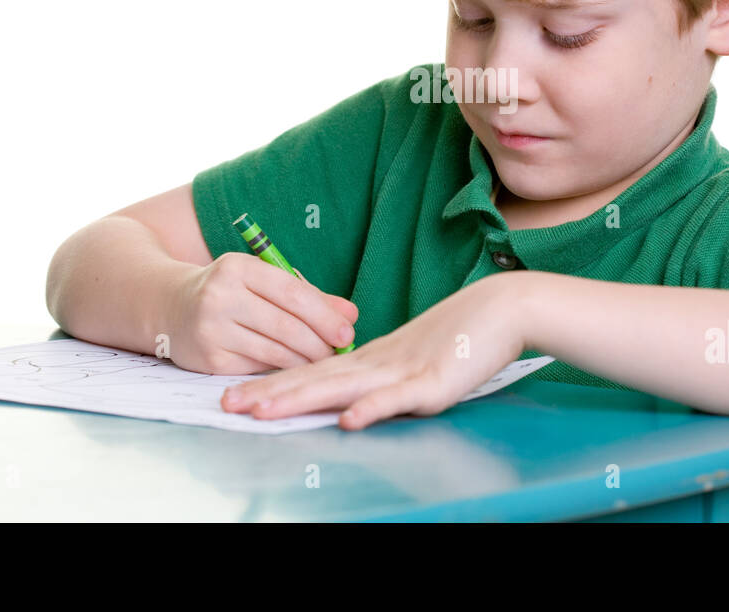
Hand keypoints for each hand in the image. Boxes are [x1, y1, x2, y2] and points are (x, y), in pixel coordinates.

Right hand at [162, 253, 357, 374]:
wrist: (171, 307)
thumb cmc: (230, 291)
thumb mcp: (262, 280)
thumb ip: (307, 295)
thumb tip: (350, 315)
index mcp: (238, 268)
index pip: (292, 292)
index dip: (324, 314)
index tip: (347, 330)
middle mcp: (221, 297)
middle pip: (286, 325)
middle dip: (320, 342)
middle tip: (341, 350)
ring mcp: (213, 329)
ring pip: (274, 350)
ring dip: (306, 360)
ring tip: (323, 360)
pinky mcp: (210, 358)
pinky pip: (257, 366)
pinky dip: (282, 369)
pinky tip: (297, 369)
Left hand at [220, 272, 528, 428]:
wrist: (503, 309)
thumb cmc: (462, 333)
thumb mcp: (413, 358)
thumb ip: (383, 377)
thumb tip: (352, 397)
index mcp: (372, 359)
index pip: (312, 373)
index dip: (272, 385)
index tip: (234, 394)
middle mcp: (378, 364)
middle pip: (314, 380)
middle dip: (268, 393)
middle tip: (225, 405)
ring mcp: (404, 373)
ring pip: (343, 388)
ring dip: (300, 399)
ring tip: (262, 410)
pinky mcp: (434, 384)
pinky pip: (398, 399)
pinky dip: (372, 408)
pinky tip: (348, 419)